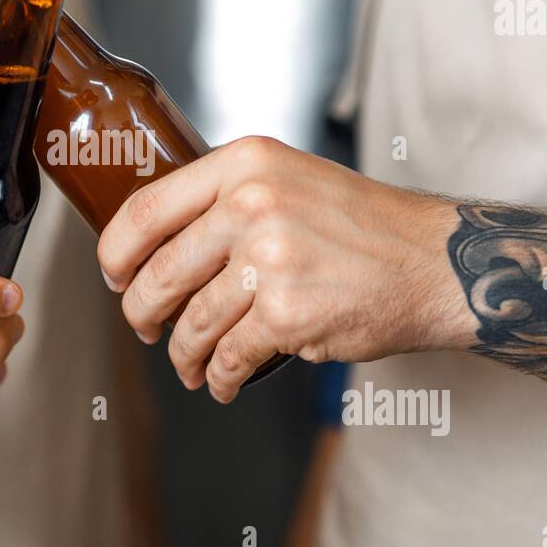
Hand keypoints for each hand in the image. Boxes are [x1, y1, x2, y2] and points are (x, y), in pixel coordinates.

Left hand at [96, 136, 472, 402]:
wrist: (433, 260)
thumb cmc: (361, 224)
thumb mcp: (288, 178)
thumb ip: (227, 198)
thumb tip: (157, 242)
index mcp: (244, 164)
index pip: (145, 209)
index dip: (115, 252)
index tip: (113, 274)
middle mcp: (252, 205)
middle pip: (158, 274)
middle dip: (141, 312)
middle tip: (145, 326)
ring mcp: (270, 260)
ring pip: (191, 324)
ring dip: (182, 355)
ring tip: (188, 364)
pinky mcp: (288, 314)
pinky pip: (228, 357)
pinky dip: (218, 378)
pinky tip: (221, 381)